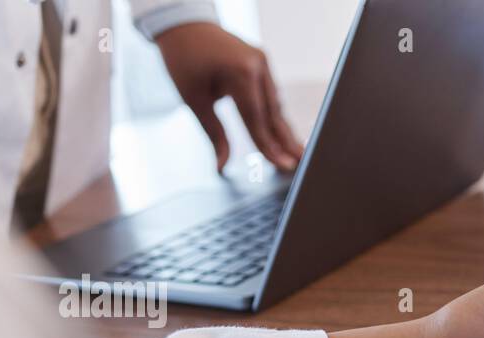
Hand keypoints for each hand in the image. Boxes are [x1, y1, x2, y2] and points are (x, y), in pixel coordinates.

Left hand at [154, 22, 304, 171]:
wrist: (183, 25)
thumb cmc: (184, 58)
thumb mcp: (194, 99)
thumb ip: (213, 133)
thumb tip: (221, 163)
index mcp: (241, 72)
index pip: (257, 118)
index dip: (269, 146)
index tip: (282, 165)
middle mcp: (257, 64)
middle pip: (274, 112)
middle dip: (286, 141)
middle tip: (300, 162)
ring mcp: (262, 61)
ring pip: (275, 104)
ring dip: (282, 129)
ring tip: (294, 151)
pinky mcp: (261, 62)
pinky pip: (270, 93)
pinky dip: (274, 113)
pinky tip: (281, 131)